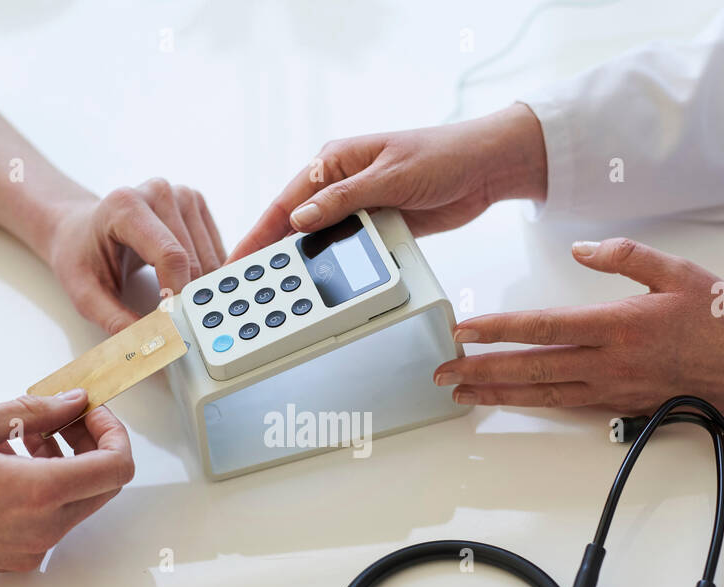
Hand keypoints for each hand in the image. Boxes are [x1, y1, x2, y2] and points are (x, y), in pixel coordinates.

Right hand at [0, 390, 134, 572]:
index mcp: (40, 492)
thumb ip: (35, 411)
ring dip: (69, 465)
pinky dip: (48, 489)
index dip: (114, 434)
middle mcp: (46, 527)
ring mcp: (36, 548)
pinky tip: (10, 468)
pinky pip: (55, 519)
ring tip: (25, 439)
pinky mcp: (22, 558)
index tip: (89, 412)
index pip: (117, 466)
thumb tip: (74, 401)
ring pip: (80, 501)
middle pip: (105, 485)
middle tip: (61, 421)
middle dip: (94, 446)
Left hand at [48, 179, 224, 333]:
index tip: (174, 325)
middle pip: (193, 260)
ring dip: (198, 288)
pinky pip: (215, 251)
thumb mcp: (86, 294)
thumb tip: (150, 346)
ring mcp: (181, 194)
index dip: (177, 295)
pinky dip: (205, 275)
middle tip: (171, 323)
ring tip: (170, 301)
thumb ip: (116, 321)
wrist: (78, 229)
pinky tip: (180, 282)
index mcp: (126, 206)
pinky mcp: (195, 203)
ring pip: (210, 259)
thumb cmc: (79, 255)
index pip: (170, 256)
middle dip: (187, 298)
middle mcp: (158, 192)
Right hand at [231, 103, 546, 257]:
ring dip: (307, 265)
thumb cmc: (441, 155)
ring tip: (285, 294)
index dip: (258, 234)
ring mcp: (360, 207)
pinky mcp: (380, 225)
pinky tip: (326, 285)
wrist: (487, 167)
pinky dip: (338, 266)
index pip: (286, 203)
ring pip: (322, 241)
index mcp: (334, 162)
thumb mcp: (388, 176)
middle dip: (275, 256)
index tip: (237, 261)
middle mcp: (341, 185)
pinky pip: (350, 249)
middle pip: (297, 226)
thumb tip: (300, 220)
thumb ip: (343, 200)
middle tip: (253, 287)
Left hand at [433, 238, 723, 434]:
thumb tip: (582, 248)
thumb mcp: (678, 270)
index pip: (543, 327)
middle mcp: (610, 363)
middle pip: (532, 368)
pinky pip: (568, 404)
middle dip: (482, 371)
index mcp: (618, 326)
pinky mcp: (621, 403)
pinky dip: (534, 402)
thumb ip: (625, 256)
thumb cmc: (722, 320)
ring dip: (500, 394)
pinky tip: (514, 400)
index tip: (465, 331)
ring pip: (544, 393)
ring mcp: (614, 389)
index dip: (499, 329)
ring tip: (464, 393)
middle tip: (444, 372)